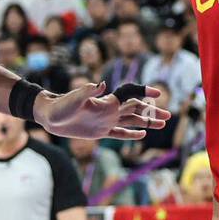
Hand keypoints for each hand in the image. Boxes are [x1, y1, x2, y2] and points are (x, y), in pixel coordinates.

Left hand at [34, 82, 168, 140]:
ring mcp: (106, 121)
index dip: (144, 92)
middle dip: (152, 112)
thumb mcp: (74, 99)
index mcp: (107, 101)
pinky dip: (131, 134)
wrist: (50, 116)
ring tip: (162, 124)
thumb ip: (88, 91)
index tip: (158, 94)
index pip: (131, 95)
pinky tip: (142, 135)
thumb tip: (101, 84)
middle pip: (136, 110)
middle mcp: (109, 110)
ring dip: (146, 122)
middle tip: (168, 116)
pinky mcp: (100, 132)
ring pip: (132, 121)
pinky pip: (120, 133)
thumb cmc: (61, 105)